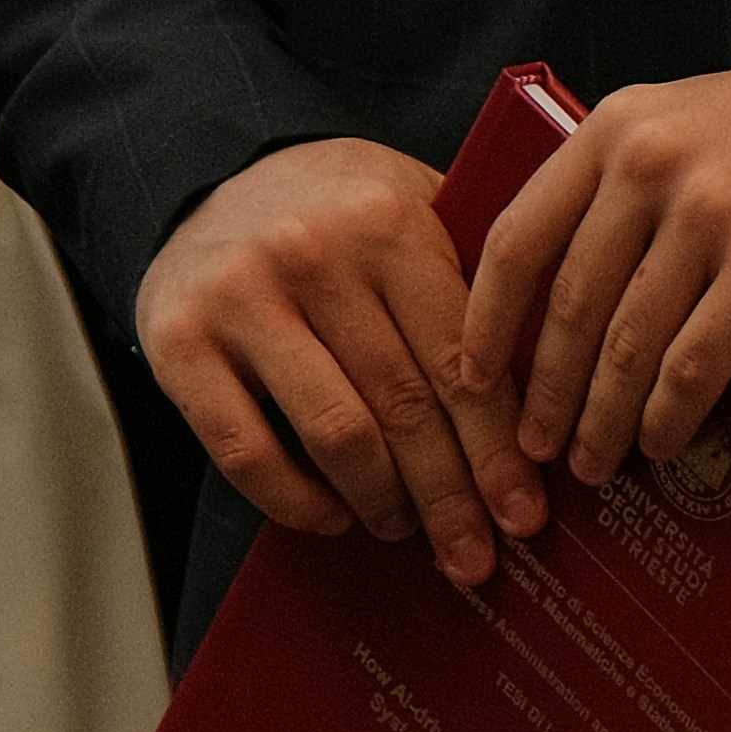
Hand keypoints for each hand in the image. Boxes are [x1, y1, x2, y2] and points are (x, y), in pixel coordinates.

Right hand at [138, 138, 540, 583]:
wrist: (212, 173)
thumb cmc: (337, 208)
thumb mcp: (410, 204)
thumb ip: (471, 275)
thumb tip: (550, 393)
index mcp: (387, 223)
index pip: (459, 356)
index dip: (495, 447)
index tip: (525, 511)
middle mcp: (314, 255)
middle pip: (403, 406)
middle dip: (449, 496)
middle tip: (477, 558)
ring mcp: (241, 299)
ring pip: (336, 434)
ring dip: (382, 502)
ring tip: (408, 531)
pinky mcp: (180, 343)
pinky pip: (247, 452)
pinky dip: (297, 502)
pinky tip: (334, 516)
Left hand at [460, 42, 730, 483]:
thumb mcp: (699, 120)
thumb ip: (631, 179)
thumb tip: (567, 291)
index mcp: (623, 122)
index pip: (519, 234)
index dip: (485, 320)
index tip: (470, 378)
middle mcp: (654, 162)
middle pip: (567, 305)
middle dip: (541, 392)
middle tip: (530, 446)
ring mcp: (712, 216)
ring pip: (626, 347)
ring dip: (599, 420)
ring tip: (589, 461)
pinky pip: (693, 369)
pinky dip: (667, 421)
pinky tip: (661, 445)